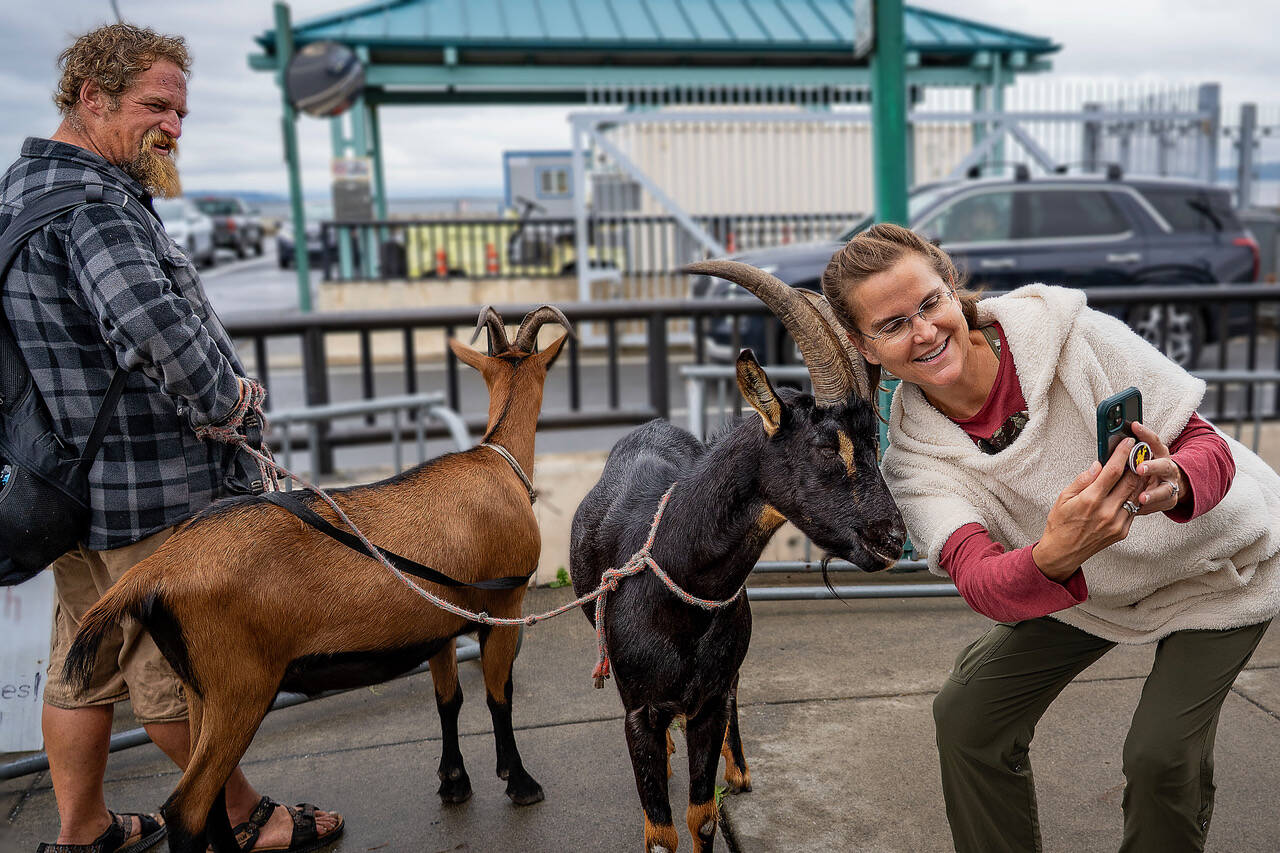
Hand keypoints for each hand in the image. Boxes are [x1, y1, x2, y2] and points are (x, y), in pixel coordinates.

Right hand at [1032, 437, 1143, 580]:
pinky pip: (1133, 509)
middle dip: (1137, 463)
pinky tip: (1133, 487)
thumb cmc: (1060, 523)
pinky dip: (1134, 495)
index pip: (1112, 471)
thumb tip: (1098, 465)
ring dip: (1140, 478)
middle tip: (1140, 450)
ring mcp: (1117, 523)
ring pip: (1135, 494)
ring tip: (1140, 466)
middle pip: (1130, 481)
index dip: (1123, 454)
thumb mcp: (1064, 498)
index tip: (1129, 443)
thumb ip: (1083, 480)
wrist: (1063, 552)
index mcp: (1090, 500)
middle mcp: (1107, 512)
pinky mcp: (1122, 531)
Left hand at [1130, 421, 1187, 514]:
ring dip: (1154, 493)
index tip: (1134, 425)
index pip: (1153, 440)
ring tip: (1142, 497)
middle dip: (1151, 466)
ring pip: (1166, 488)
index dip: (1145, 433)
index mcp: (1157, 453)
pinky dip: (1152, 506)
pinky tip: (1141, 508)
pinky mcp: (1170, 499)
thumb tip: (1104, 453)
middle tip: (1139, 468)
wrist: (1163, 488)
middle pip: (1163, 465)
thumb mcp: (1136, 459)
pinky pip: (1163, 503)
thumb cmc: (1141, 471)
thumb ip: (1124, 454)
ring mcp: (1170, 483)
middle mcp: (1166, 466)